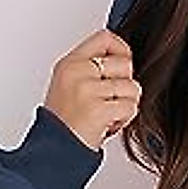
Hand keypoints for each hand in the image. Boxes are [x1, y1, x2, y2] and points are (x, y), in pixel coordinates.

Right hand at [42, 28, 142, 150]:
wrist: (55, 150)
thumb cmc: (64, 123)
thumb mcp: (69, 85)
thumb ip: (91, 70)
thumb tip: (123, 62)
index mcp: (70, 63)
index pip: (105, 38)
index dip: (122, 50)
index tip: (123, 66)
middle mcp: (77, 72)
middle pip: (125, 64)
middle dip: (126, 85)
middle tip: (111, 101)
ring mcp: (87, 90)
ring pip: (132, 88)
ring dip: (126, 105)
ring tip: (108, 115)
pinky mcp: (98, 110)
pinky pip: (130, 107)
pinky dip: (125, 119)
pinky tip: (109, 125)